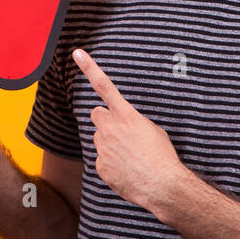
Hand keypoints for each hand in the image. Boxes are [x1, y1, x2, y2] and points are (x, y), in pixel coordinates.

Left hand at [72, 47, 186, 209]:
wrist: (161, 185)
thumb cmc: (162, 156)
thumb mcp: (154, 130)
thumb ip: (135, 122)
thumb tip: (126, 126)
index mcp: (126, 116)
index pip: (105, 86)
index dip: (89, 68)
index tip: (77, 54)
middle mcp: (110, 129)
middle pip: (97, 115)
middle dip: (105, 119)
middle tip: (119, 130)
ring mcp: (103, 148)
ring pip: (99, 139)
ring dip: (109, 142)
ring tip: (129, 155)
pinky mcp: (100, 166)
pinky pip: (102, 159)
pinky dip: (111, 163)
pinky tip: (126, 169)